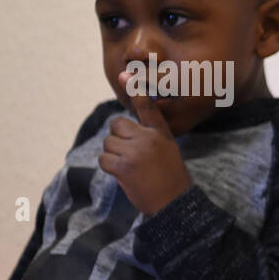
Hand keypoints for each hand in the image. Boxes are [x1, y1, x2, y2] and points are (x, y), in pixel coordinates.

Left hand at [100, 71, 193, 215]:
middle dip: (119, 140)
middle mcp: (149, 139)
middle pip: (117, 126)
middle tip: (132, 156)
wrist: (174, 204)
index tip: (125, 75)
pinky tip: (124, 175)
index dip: (136, 91)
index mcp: (161, 133)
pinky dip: (110, 167)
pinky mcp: (123, 166)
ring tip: (131, 168)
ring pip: (108, 143)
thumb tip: (120, 128)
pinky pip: (104, 159)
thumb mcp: (167, 150)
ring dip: (113, 155)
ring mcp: (135, 152)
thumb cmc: (171, 178)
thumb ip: (148, 135)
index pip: (147, 108)